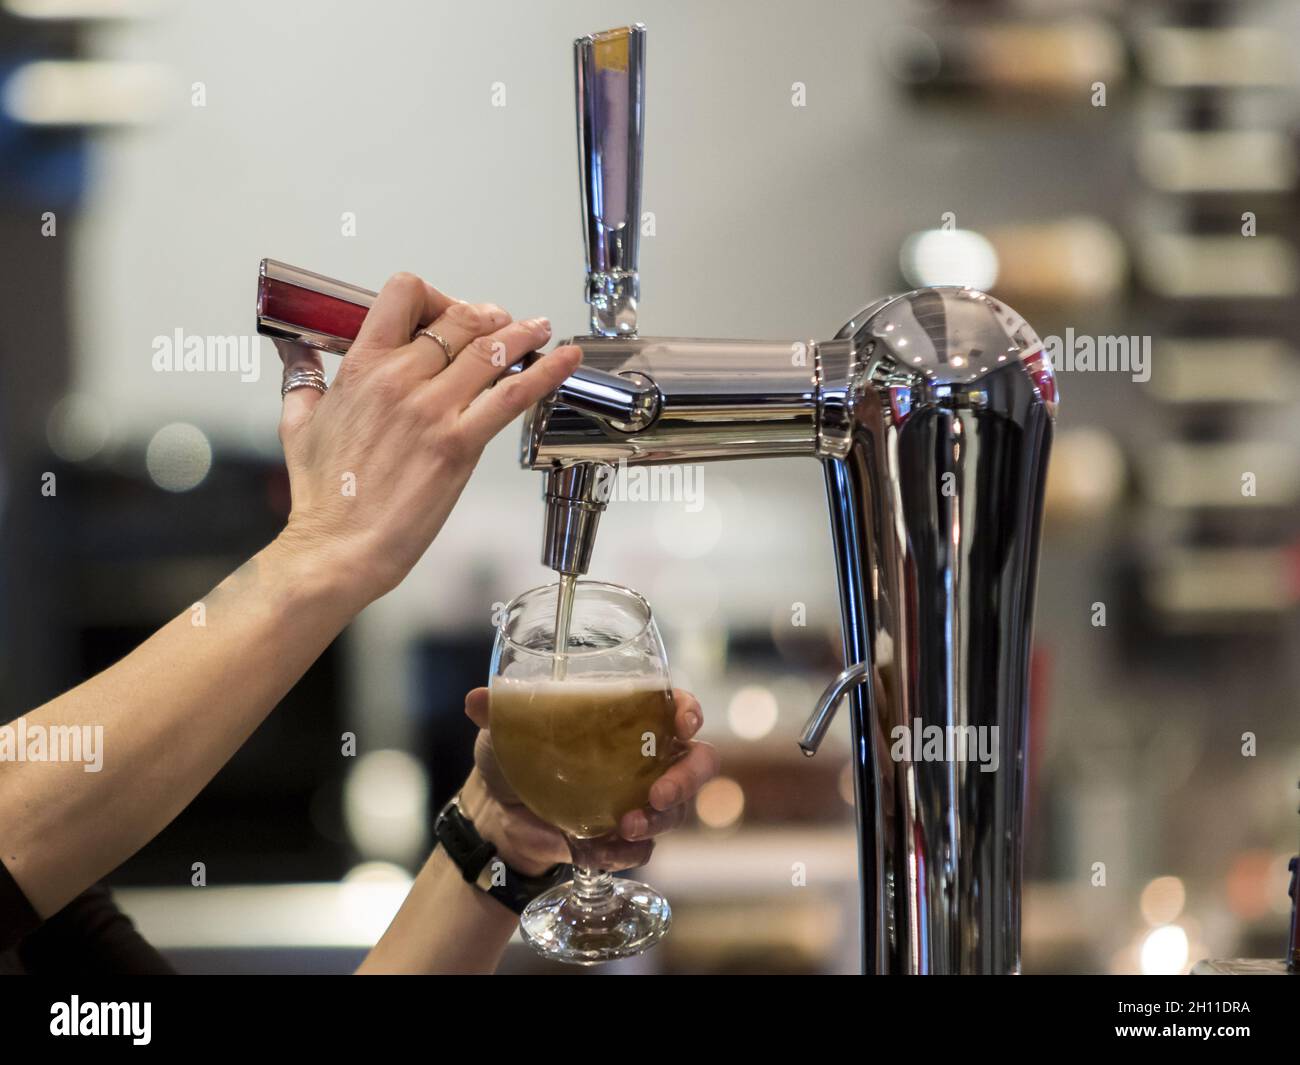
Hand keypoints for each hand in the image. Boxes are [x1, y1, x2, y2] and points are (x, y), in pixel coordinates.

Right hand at [272, 272, 581, 610]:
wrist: (339, 546)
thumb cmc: (322, 496)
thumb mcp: (296, 422)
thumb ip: (302, 378)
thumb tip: (293, 352)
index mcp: (362, 367)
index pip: (405, 294)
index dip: (434, 295)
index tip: (445, 310)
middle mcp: (400, 379)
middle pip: (460, 318)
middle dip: (487, 315)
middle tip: (500, 323)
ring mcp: (433, 410)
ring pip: (492, 349)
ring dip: (524, 333)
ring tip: (539, 329)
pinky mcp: (459, 444)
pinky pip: (512, 396)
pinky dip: (547, 372)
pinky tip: (565, 359)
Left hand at [460, 687, 719, 875]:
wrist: (495, 816)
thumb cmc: (512, 759)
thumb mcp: (504, 732)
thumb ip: (498, 713)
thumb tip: (474, 699)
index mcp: (628, 720)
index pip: (676, 708)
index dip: (689, 712)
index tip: (684, 723)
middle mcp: (645, 759)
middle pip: (697, 762)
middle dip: (688, 778)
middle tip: (659, 792)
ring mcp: (638, 800)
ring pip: (676, 811)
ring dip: (658, 821)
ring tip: (625, 825)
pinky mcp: (622, 839)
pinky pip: (642, 850)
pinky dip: (623, 853)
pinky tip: (596, 850)